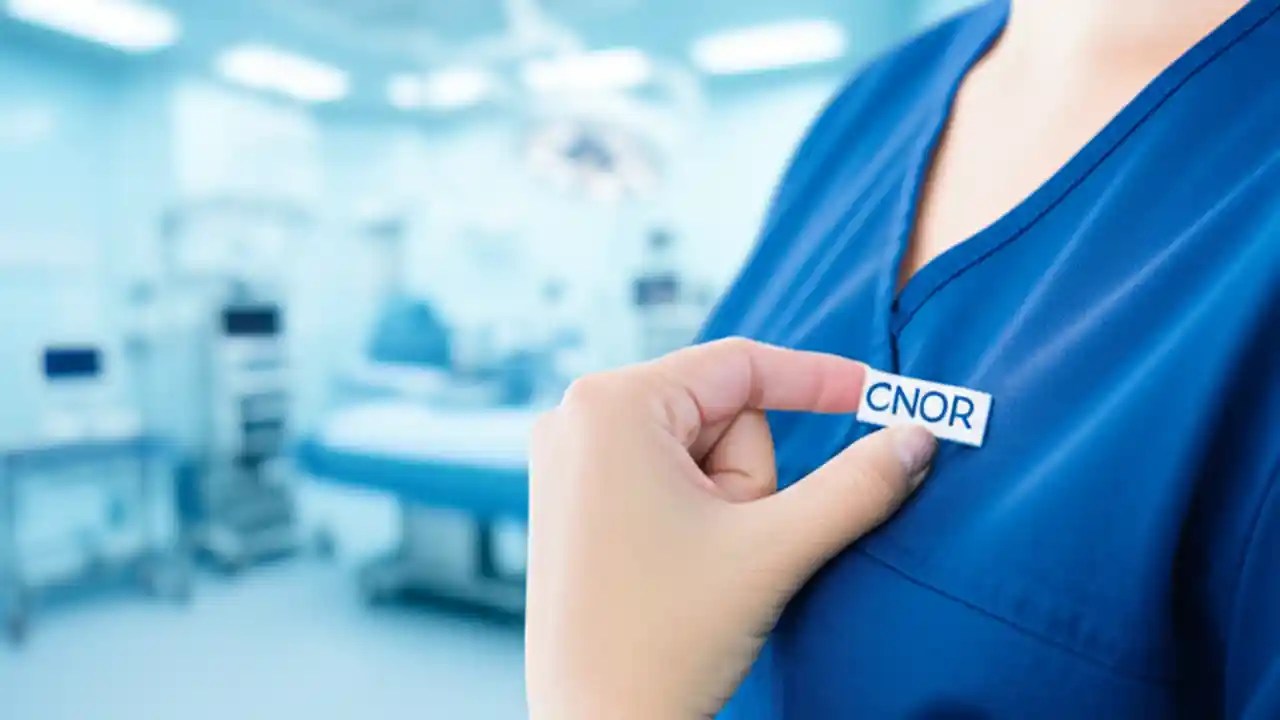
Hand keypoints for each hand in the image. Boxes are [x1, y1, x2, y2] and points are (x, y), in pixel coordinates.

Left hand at [525, 338, 937, 719]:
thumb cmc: (662, 641)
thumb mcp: (774, 549)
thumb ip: (858, 484)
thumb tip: (919, 435)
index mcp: (612, 404)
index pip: (739, 365)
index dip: (820, 379)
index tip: (882, 395)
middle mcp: (577, 415)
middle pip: (719, 413)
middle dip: (748, 478)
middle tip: (730, 544)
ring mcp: (568, 458)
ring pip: (696, 451)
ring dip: (724, 505)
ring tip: (696, 566)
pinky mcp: (571, 496)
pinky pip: (663, 476)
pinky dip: (695, 514)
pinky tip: (673, 568)